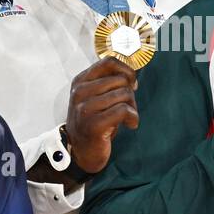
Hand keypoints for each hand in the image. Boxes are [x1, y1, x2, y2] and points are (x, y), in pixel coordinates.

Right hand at [64, 57, 138, 174]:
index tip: (131, 84)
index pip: (109, 62)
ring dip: (132, 107)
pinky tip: (130, 125)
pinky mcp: (94, 124)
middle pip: (120, 80)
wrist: (80, 151)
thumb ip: (109, 83)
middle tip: (127, 108)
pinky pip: (124, 110)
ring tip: (127, 118)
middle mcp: (80, 92)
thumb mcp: (96, 97)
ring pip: (124, 94)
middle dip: (130, 94)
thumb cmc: (93, 122)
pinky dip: (133, 117)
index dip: (126, 70)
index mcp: (80, 81)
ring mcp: (85, 108)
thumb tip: (132, 76)